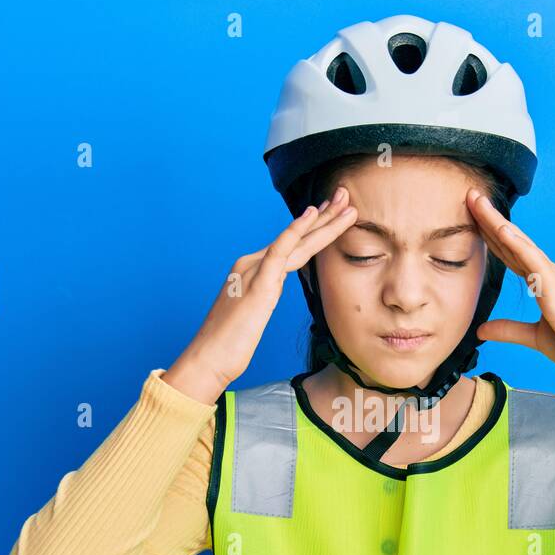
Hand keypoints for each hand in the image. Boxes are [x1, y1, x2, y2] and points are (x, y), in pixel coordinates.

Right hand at [165, 188, 357, 403]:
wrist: (208, 359)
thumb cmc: (228, 345)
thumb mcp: (250, 316)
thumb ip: (260, 298)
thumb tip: (268, 294)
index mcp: (252, 272)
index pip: (290, 246)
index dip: (315, 229)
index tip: (335, 215)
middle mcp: (251, 265)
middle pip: (296, 237)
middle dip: (324, 216)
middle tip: (346, 196)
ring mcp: (253, 272)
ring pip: (295, 240)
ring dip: (323, 220)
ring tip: (345, 203)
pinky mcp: (256, 285)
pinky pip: (278, 251)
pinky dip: (295, 231)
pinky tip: (310, 215)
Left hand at [465, 188, 554, 411]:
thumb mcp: (535, 338)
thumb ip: (508, 330)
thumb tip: (480, 330)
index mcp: (545, 282)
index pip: (512, 254)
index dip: (491, 235)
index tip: (471, 216)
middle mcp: (550, 274)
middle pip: (514, 242)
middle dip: (490, 219)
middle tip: (470, 195)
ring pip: (521, 245)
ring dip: (498, 222)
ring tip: (478, 202)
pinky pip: (535, 263)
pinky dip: (518, 246)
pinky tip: (502, 230)